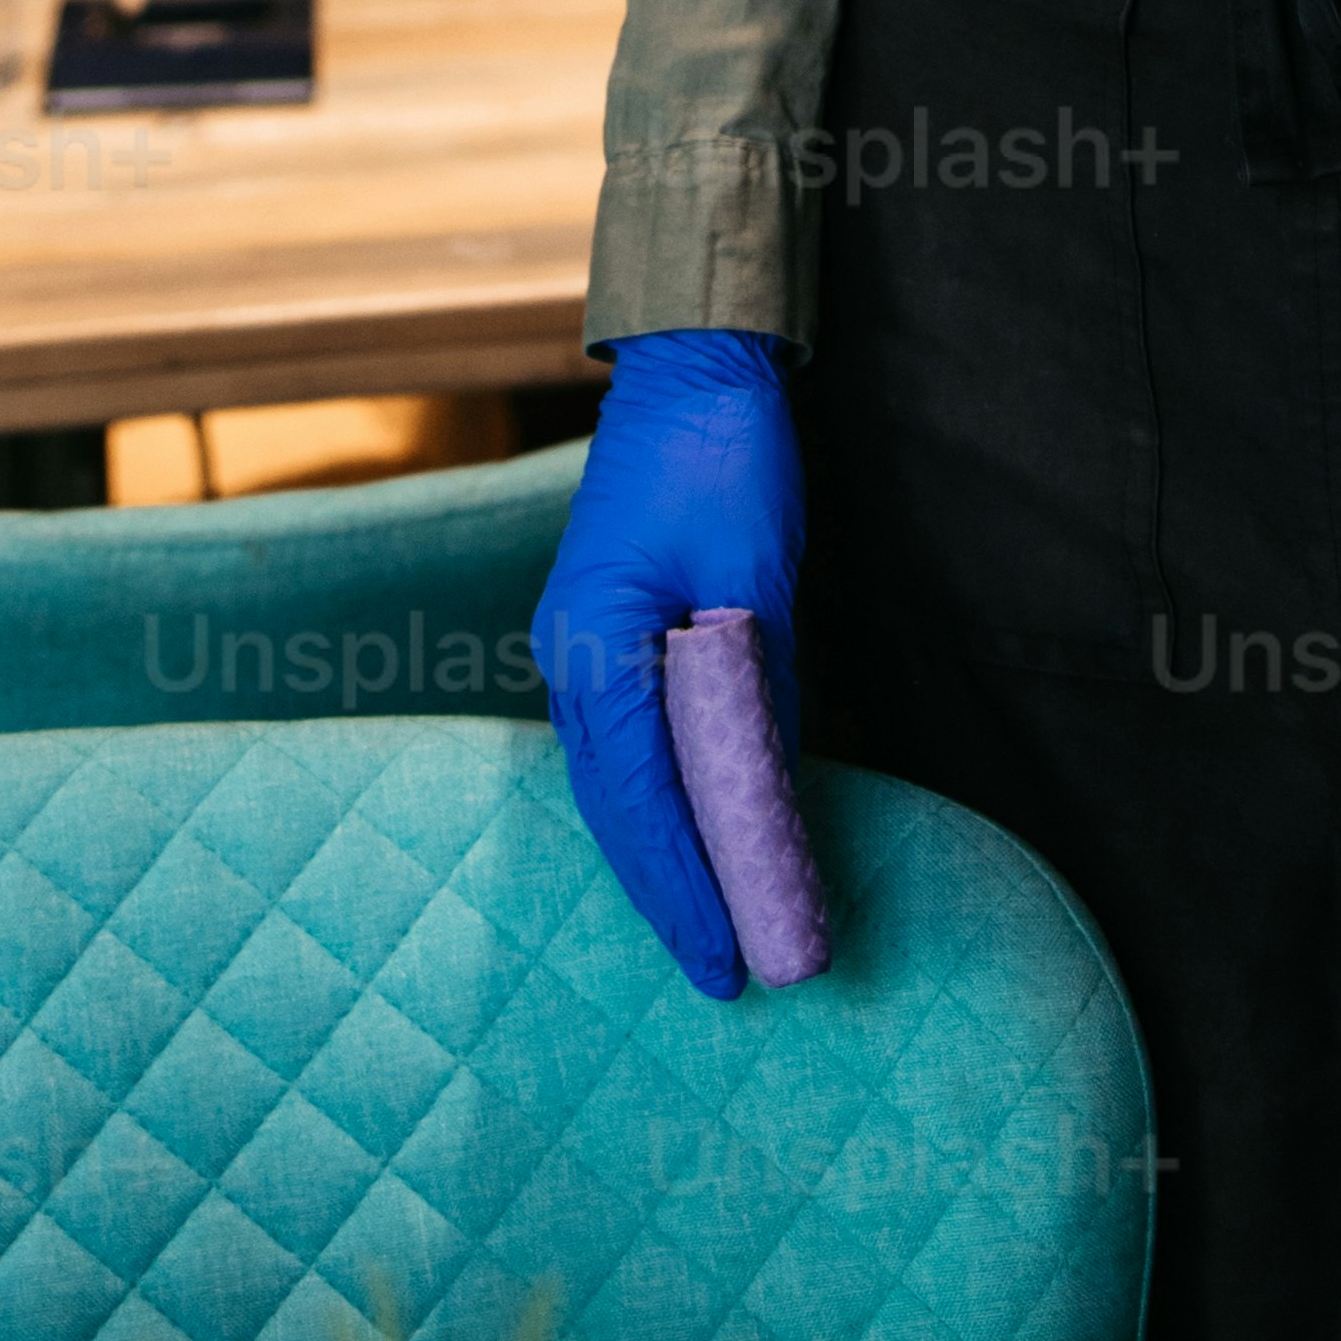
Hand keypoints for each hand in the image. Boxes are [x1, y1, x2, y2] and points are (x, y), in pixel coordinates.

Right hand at [530, 328, 805, 998]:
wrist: (693, 364)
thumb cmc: (726, 456)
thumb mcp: (757, 577)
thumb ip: (757, 691)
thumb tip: (770, 795)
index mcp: (595, 643)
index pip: (642, 798)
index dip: (686, 886)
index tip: (728, 959)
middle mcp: (570, 655)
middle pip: (615, 806)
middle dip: (669, 894)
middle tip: (724, 975)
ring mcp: (580, 644)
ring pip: (616, 783)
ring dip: (662, 856)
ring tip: (712, 928)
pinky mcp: (605, 633)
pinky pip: (627, 744)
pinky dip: (659, 802)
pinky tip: (692, 842)